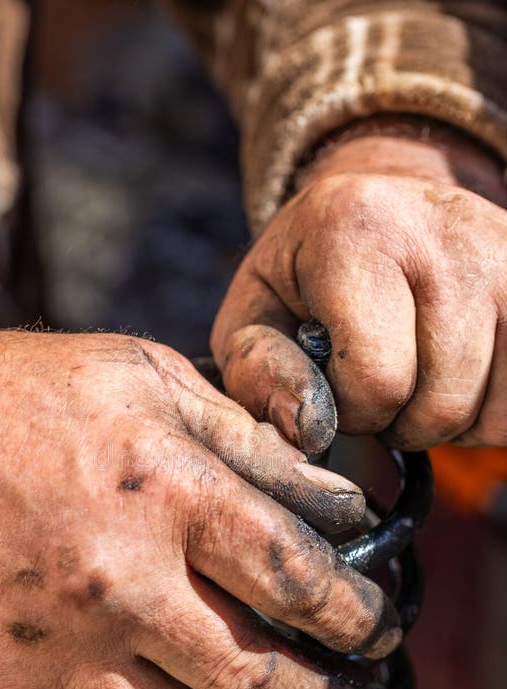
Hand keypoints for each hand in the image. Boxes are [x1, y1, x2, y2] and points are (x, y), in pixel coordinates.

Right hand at [0, 332, 398, 688]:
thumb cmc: (13, 393)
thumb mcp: (143, 375)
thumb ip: (245, 435)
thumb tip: (331, 494)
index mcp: (164, 490)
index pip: (296, 574)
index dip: (358, 610)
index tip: (380, 623)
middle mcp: (122, 580)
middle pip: (258, 671)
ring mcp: (66, 646)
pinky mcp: (18, 687)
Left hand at [212, 117, 506, 450]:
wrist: (383, 212)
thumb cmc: (310, 275)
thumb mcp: (255, 313)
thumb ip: (257, 372)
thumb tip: (306, 428)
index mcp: (357, 228)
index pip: (376, 379)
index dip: (351, 410)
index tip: (336, 384)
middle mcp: (445, 231)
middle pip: (441, 404)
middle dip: (399, 422)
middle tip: (377, 387)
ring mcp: (506, 254)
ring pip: (493, 410)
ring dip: (447, 421)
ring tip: (416, 377)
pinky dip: (488, 412)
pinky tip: (457, 376)